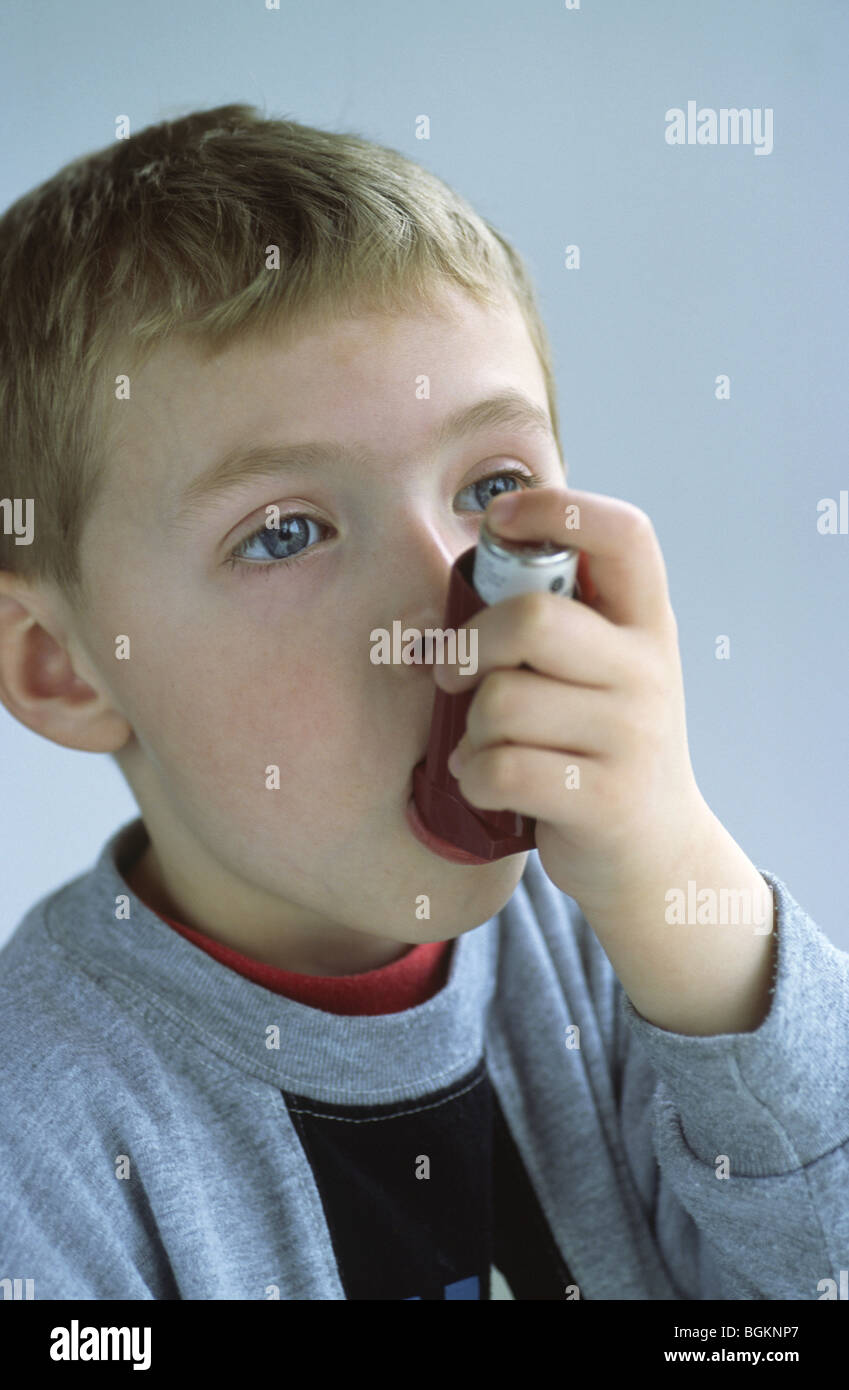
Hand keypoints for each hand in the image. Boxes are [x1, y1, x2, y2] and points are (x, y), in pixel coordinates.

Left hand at [435, 485, 709, 912]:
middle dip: (469, 647)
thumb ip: (547, 629)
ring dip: (470, 727)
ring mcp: (632, 736)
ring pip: (502, 702)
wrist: (658, 854)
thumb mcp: (599, 675)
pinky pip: (500, 768)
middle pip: (532, 620)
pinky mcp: (604, 799)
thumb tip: (432, 620)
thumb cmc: (601, 746)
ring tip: (487, 744)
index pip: (624, 534)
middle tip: (451, 673)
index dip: (558, 508)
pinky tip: (486, 780)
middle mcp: (649, 670)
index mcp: (646, 622)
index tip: (500, 518)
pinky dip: (472, 776)